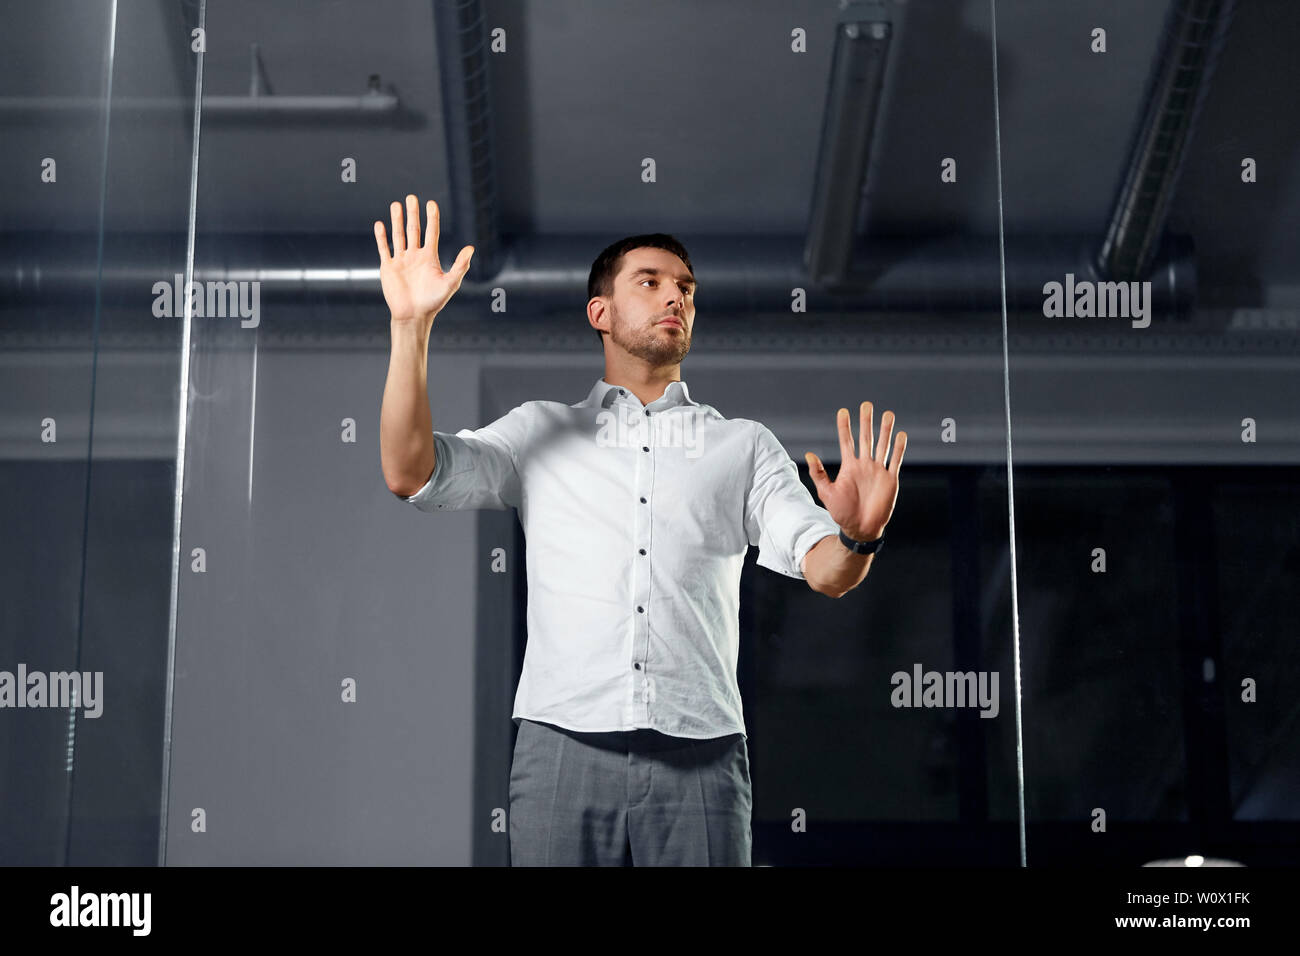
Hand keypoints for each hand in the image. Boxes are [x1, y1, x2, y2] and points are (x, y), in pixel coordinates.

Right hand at [374, 194, 473, 325]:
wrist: (414, 316)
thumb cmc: (433, 302)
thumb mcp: (451, 283)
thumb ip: (460, 265)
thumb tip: (471, 248)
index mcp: (429, 257)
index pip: (431, 232)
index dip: (431, 218)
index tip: (431, 203)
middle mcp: (415, 256)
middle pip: (413, 230)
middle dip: (412, 214)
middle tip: (411, 197)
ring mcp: (401, 260)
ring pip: (398, 235)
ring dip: (397, 220)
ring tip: (396, 204)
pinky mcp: (388, 267)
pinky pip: (384, 248)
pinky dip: (381, 237)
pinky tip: (380, 224)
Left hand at [805, 403, 905, 541]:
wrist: (859, 529)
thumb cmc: (841, 513)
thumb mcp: (827, 492)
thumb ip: (819, 473)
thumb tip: (809, 454)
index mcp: (849, 467)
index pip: (847, 442)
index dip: (845, 427)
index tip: (843, 411)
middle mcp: (864, 465)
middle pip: (866, 439)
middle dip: (866, 422)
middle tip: (867, 405)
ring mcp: (878, 471)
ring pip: (883, 446)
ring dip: (885, 431)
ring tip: (888, 414)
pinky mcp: (889, 480)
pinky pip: (895, 461)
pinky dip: (898, 449)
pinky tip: (901, 435)